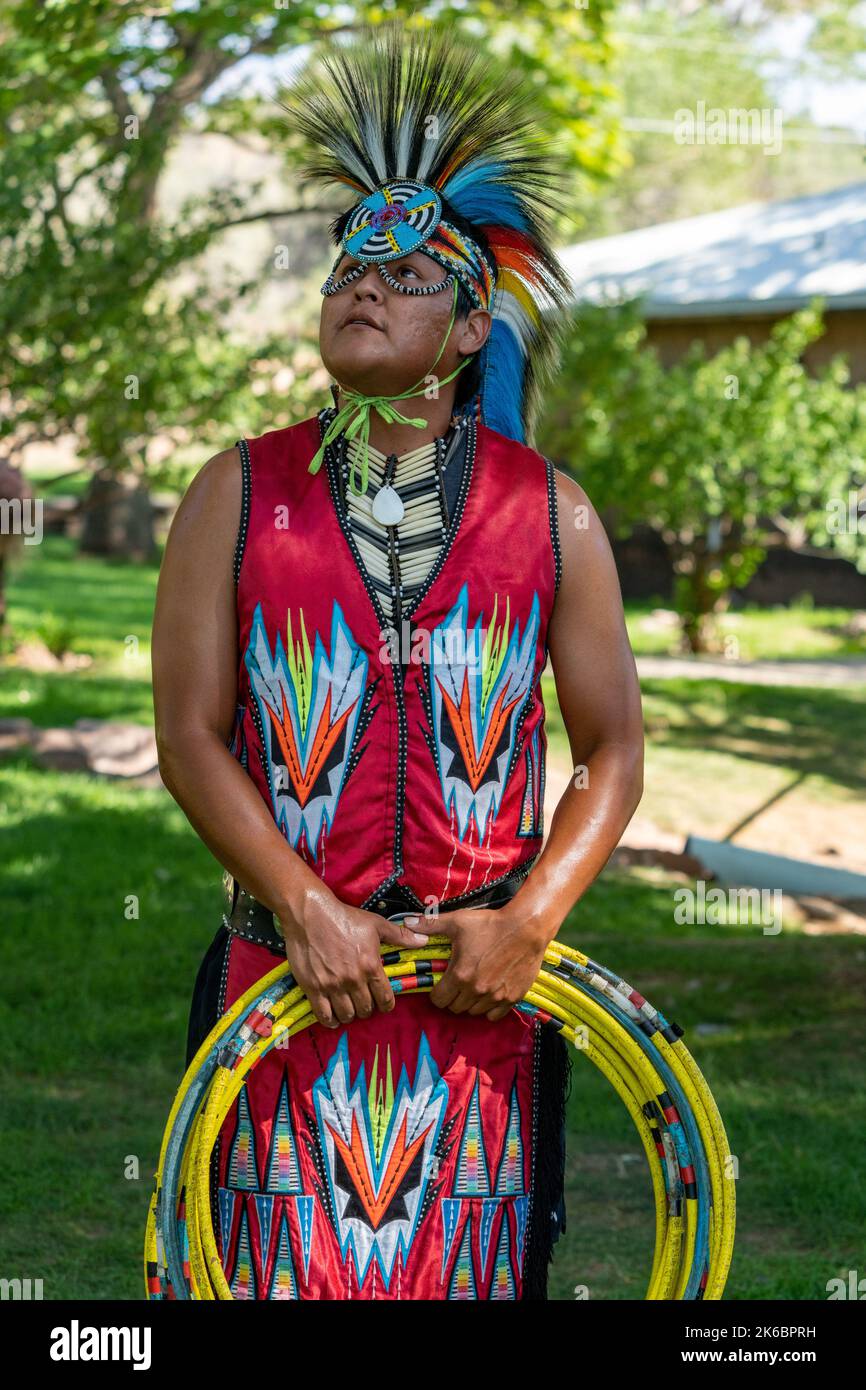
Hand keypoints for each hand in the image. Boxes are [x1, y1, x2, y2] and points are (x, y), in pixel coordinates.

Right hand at [276, 890, 428, 1029]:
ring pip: (346, 1015)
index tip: (383, 1004)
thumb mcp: (376, 924)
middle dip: (367, 1009)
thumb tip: (424, 941)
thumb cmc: (345, 917)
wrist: (310, 914)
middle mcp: (353, 979)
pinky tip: (333, 1017)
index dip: (386, 1005)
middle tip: (363, 1003)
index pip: (385, 999)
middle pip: (366, 1010)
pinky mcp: (313, 987)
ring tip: (348, 1008)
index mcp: (371, 966)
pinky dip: (330, 1020)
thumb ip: (400, 936)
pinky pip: (323, 1015)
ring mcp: (332, 985)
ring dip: (350, 1015)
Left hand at [408, 907, 548, 1021]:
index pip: (438, 1000)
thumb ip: (430, 925)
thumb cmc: (491, 924)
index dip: (437, 993)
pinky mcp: (512, 998)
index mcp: (459, 975)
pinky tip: (490, 993)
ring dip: (470, 1003)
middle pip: (455, 1008)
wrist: (526, 928)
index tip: (441, 985)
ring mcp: (495, 996)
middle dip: (453, 997)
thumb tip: (407, 922)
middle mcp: (476, 990)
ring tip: (474, 986)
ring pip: (473, 1012)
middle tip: (458, 983)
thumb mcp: (458, 921)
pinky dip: (489, 1008)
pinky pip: (494, 1015)